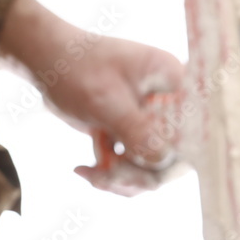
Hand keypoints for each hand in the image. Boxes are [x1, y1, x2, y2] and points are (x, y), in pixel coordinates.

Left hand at [0, 0, 183, 195]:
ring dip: (122, 178)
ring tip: (91, 173)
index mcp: (176, 85)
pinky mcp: (136, 133)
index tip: (146, 165)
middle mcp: (172, 105)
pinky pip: (136, 168)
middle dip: (138, 173)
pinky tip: (86, 169)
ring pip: (153, 168)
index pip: (195, 130)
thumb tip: (163, 162)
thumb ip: (137, 131)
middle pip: (174, 156)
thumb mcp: (105, 102)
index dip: (178, 154)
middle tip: (106, 175)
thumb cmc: (75, 69)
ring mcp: (154, 121)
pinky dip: (112, 175)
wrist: (44, 61)